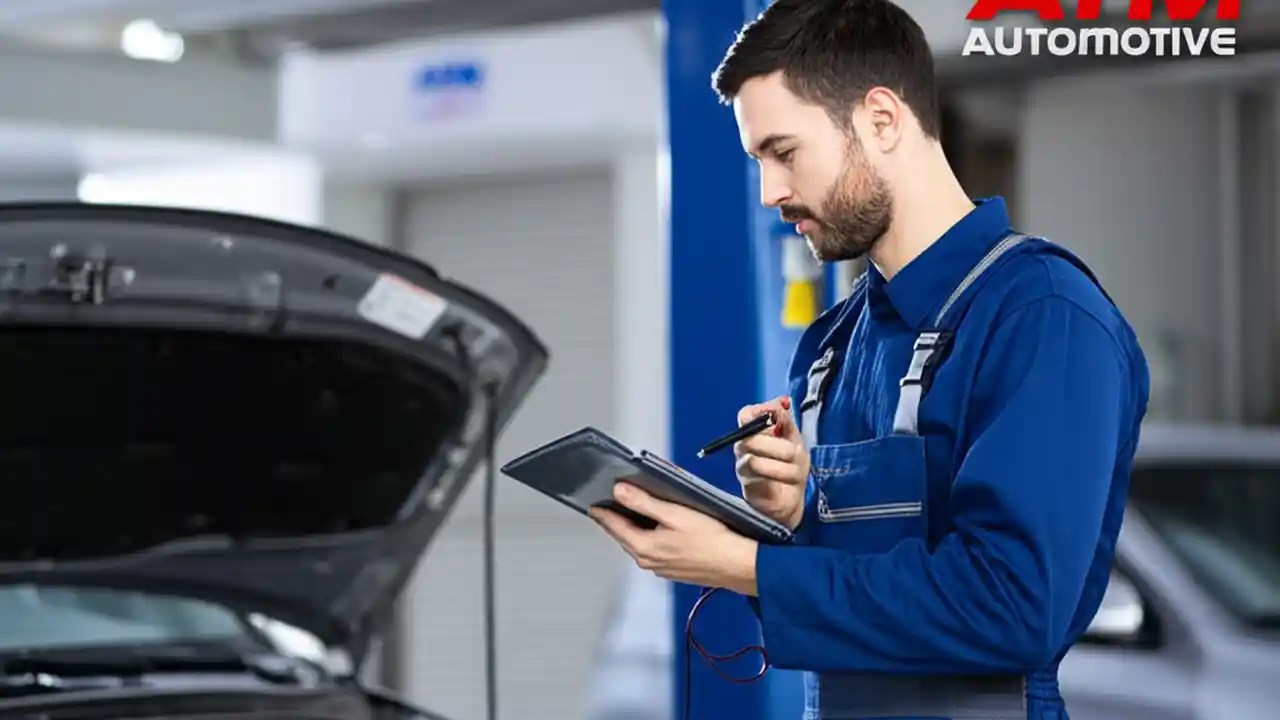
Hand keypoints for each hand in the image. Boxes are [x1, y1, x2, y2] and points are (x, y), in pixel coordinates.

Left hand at [589, 482, 758, 595]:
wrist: (738, 566)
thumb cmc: (710, 538)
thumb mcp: (675, 514)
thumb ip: (644, 502)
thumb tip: (618, 491)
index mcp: (644, 548)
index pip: (613, 526)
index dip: (602, 511)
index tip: (592, 501)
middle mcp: (648, 561)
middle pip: (624, 536)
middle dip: (615, 519)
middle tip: (608, 502)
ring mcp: (660, 568)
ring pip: (638, 543)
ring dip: (632, 527)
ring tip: (629, 510)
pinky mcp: (673, 569)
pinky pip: (652, 550)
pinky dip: (648, 536)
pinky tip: (655, 526)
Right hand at [734, 396, 809, 529]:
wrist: (791, 497)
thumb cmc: (791, 465)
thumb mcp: (794, 440)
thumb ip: (787, 421)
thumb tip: (782, 402)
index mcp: (754, 432)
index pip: (745, 414)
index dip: (758, 412)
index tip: (775, 414)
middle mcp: (744, 447)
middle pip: (749, 438)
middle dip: (776, 446)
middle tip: (794, 452)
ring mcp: (742, 467)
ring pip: (753, 460)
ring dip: (780, 466)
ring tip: (795, 471)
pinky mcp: (745, 486)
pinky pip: (758, 479)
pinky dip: (778, 479)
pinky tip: (787, 481)